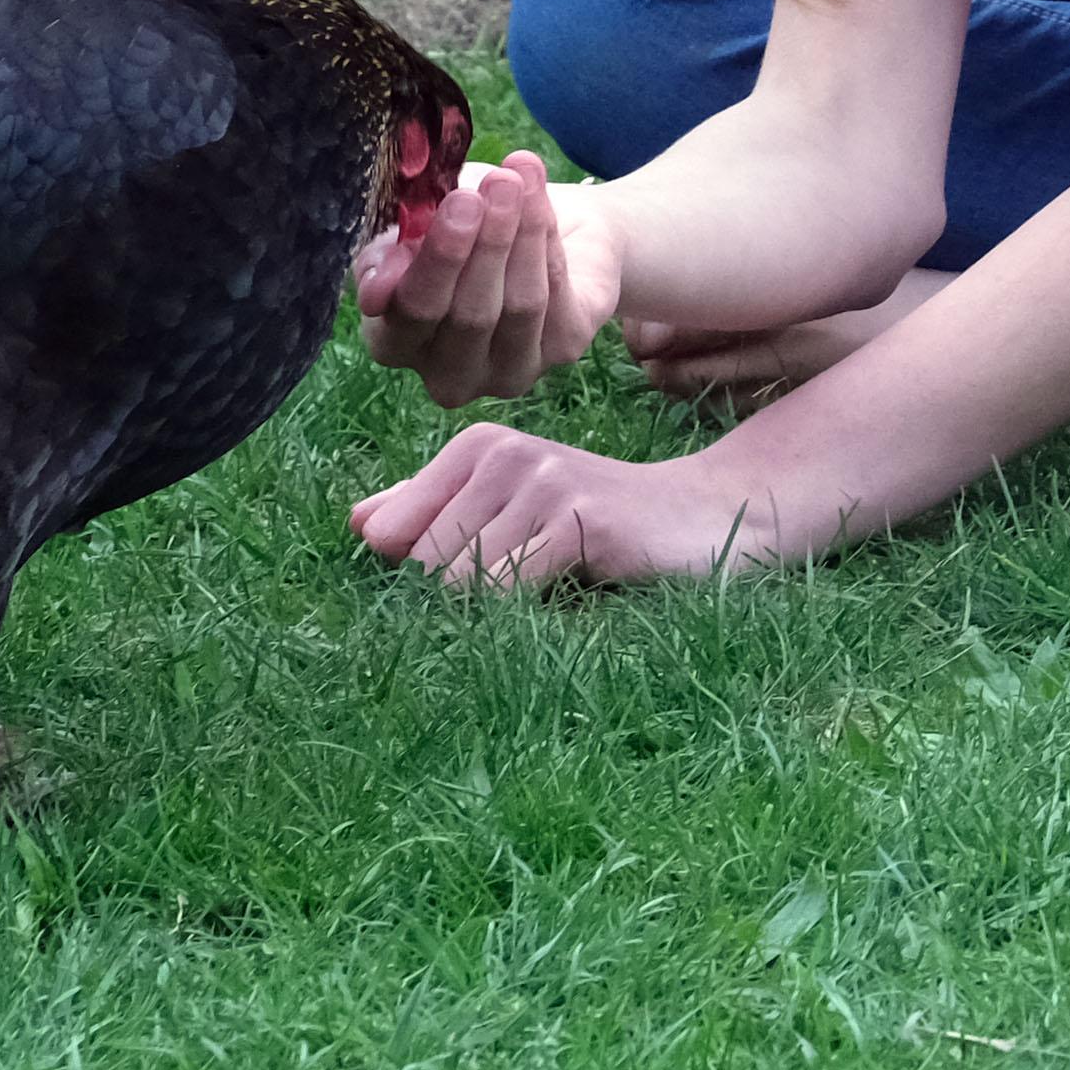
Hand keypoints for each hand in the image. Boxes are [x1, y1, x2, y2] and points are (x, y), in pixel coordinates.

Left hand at [350, 418, 811, 588]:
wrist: (710, 514)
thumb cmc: (605, 525)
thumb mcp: (516, 511)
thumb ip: (440, 512)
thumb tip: (359, 525)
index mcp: (476, 449)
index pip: (394, 538)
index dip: (415, 587)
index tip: (450, 611)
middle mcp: (499, 452)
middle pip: (422, 567)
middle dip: (453, 610)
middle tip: (516, 615)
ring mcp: (538, 478)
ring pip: (458, 583)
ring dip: (492, 620)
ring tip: (545, 608)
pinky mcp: (576, 514)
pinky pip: (505, 590)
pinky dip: (520, 620)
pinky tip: (563, 608)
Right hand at [352, 148, 617, 408]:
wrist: (555, 224)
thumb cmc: (469, 224)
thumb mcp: (421, 223)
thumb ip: (395, 245)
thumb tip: (381, 276)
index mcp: (399, 344)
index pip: (403, 322)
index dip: (421, 274)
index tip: (425, 225)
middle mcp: (452, 373)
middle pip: (464, 317)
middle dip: (469, 250)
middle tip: (471, 198)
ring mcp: (511, 370)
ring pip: (517, 304)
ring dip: (513, 234)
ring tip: (508, 181)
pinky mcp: (564, 347)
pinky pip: (557, 292)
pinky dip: (545, 235)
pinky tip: (536, 193)